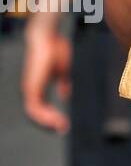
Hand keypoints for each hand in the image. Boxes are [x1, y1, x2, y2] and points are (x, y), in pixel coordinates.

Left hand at [22, 14, 71, 132]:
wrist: (46, 37)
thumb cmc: (54, 48)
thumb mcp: (62, 69)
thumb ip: (62, 83)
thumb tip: (65, 95)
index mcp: (38, 86)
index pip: (41, 107)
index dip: (51, 116)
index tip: (64, 122)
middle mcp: (31, 89)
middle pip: (37, 113)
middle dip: (50, 122)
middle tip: (64, 128)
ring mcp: (30, 88)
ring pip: (35, 113)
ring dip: (48, 121)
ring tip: (62, 125)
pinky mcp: (31, 87)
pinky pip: (34, 108)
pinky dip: (44, 116)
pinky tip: (56, 118)